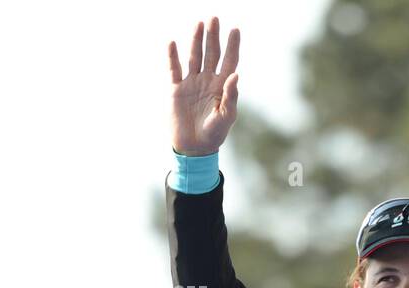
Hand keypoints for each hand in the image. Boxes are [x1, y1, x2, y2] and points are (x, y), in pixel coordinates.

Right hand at [169, 17, 240, 155]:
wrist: (194, 148)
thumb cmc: (214, 134)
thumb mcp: (227, 117)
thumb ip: (231, 96)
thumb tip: (236, 75)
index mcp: (222, 87)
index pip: (229, 61)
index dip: (232, 46)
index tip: (235, 29)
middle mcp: (208, 81)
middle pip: (211, 54)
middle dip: (213, 37)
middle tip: (214, 18)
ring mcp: (191, 83)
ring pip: (194, 57)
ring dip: (196, 41)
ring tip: (199, 24)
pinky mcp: (176, 89)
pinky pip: (173, 69)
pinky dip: (172, 56)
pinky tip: (172, 43)